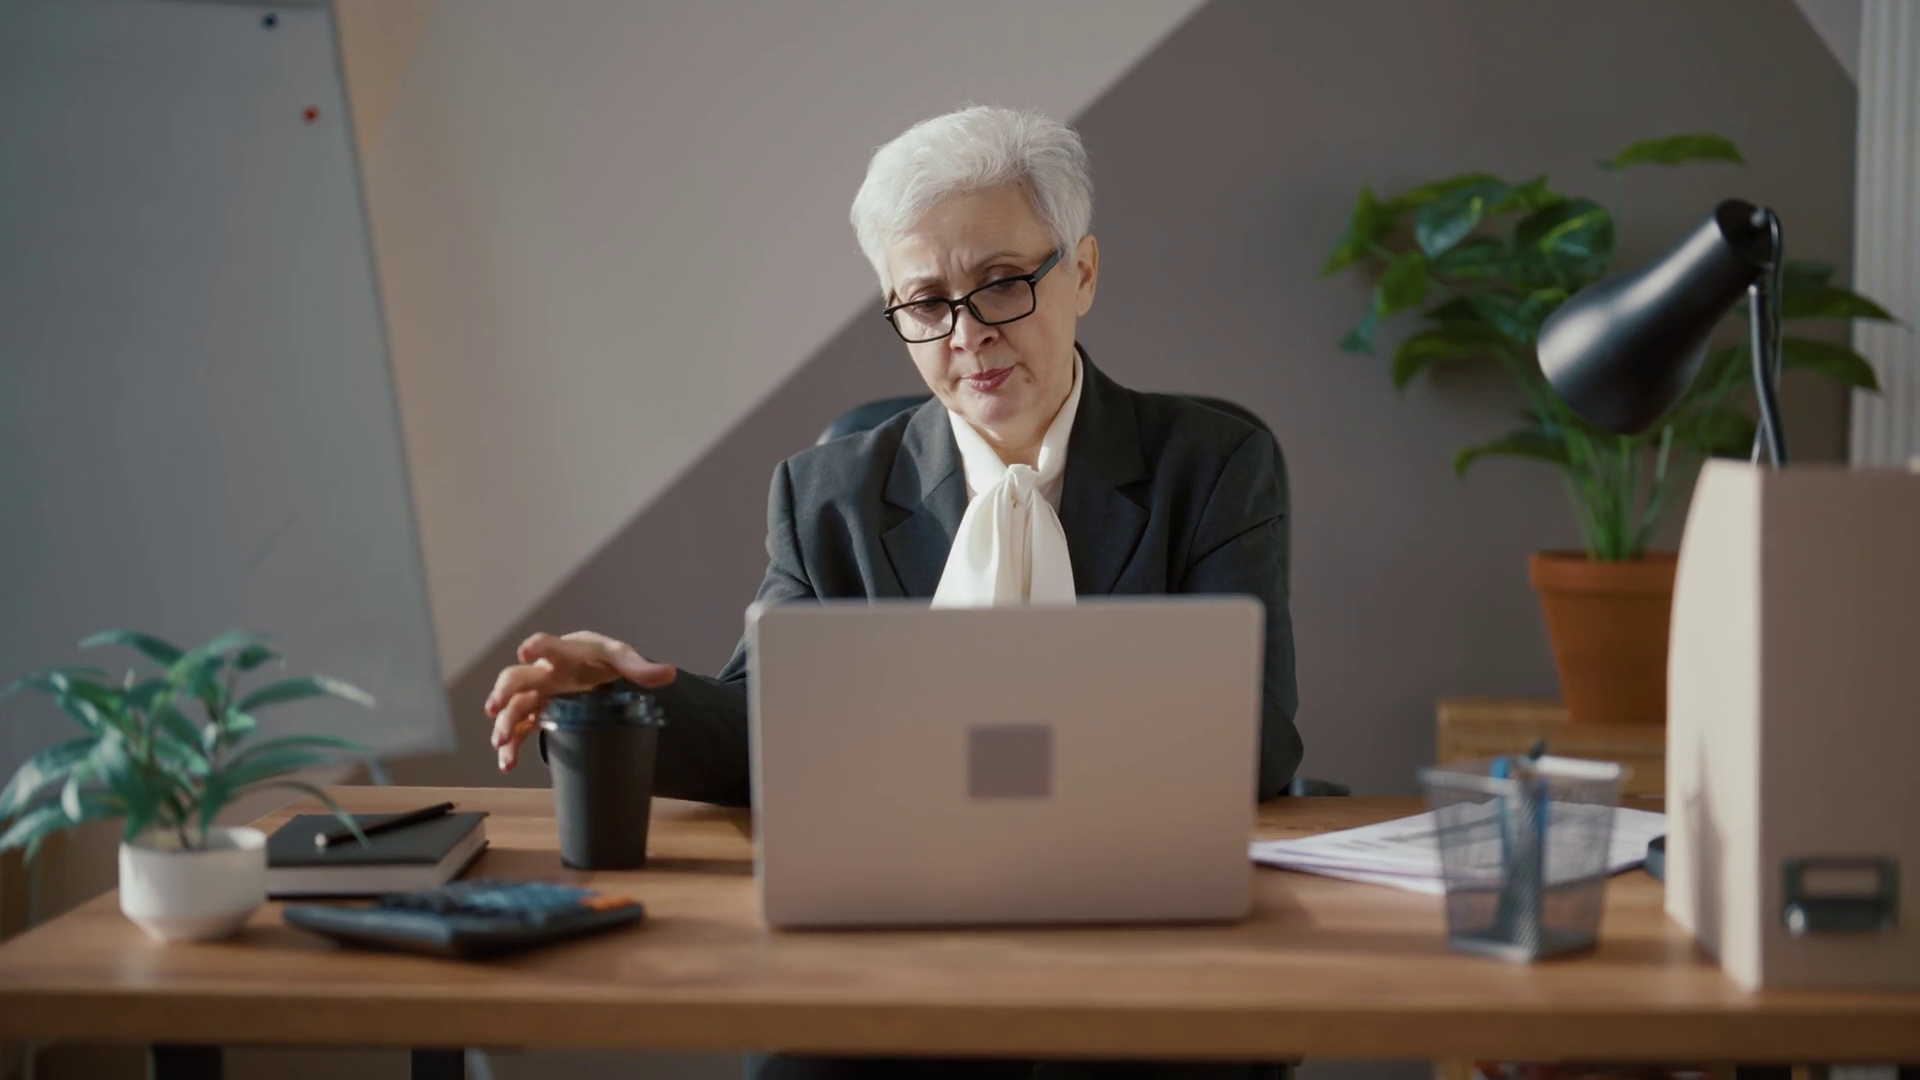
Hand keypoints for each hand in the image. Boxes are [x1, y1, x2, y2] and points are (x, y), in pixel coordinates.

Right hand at [483, 631, 675, 771]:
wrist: (587, 667)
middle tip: (496, 707)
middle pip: (517, 678)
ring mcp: (537, 694)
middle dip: (505, 692)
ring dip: (505, 724)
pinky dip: (512, 746)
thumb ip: (641, 668)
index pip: (550, 646)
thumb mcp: (620, 658)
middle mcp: (544, 672)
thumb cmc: (599, 659)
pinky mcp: (536, 713)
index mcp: (565, 653)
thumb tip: (669, 674)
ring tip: (501, 744)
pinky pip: (519, 729)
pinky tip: (507, 764)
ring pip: (514, 707)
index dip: (538, 647)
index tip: (526, 651)